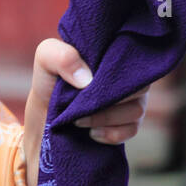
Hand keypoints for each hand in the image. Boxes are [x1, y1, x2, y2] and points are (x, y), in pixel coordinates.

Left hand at [23, 38, 150, 185]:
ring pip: (136, 109)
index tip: (92, 79)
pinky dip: (112, 133)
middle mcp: (127, 75)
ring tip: (79, 120)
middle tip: (79, 105)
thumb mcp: (45, 60)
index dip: (118, 67)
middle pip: (140, 84)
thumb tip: (88, 80)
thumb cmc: (49, 82)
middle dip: (108, 98)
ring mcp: (131, 100)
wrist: (46, 120)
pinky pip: (132, 129)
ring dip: (106, 117)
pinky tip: (92, 133)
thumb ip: (62, 57)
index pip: (133, 52)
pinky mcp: (128, 124)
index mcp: (113, 52)